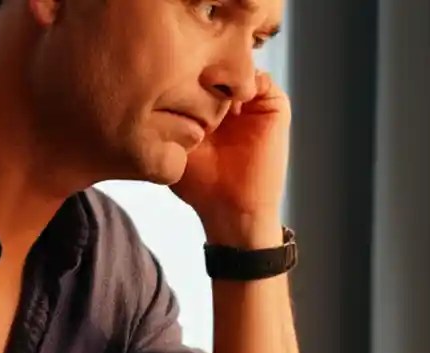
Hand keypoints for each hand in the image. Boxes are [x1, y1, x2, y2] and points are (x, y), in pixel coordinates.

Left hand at [171, 71, 289, 247]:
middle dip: (201, 67)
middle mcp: (231, 100)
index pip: (196, 72)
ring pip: (238, 68)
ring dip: (222, 74)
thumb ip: (166, 116)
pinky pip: (260, 78)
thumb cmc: (201, 185)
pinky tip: (225, 102)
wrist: (234, 210)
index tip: (168, 80)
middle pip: (217, 64)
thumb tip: (155, 83)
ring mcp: (253, 101)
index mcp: (208, 107)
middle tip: (186, 79)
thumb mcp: (174, 144)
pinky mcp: (274, 106)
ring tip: (204, 91)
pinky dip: (243, 82)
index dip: (181, 70)